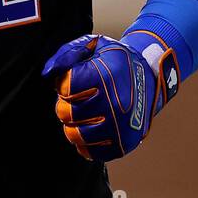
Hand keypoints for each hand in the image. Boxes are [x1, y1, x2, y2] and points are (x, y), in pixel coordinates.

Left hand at [41, 33, 179, 161]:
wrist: (151, 78)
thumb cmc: (117, 62)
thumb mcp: (94, 45)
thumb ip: (67, 53)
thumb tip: (47, 72)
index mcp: (106, 77)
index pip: (64, 87)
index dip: (65, 83)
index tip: (77, 80)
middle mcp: (114, 104)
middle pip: (66, 113)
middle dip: (68, 103)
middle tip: (80, 97)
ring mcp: (120, 127)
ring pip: (74, 135)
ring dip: (75, 123)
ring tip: (86, 112)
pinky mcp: (123, 144)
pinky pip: (89, 152)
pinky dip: (86, 142)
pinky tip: (94, 127)